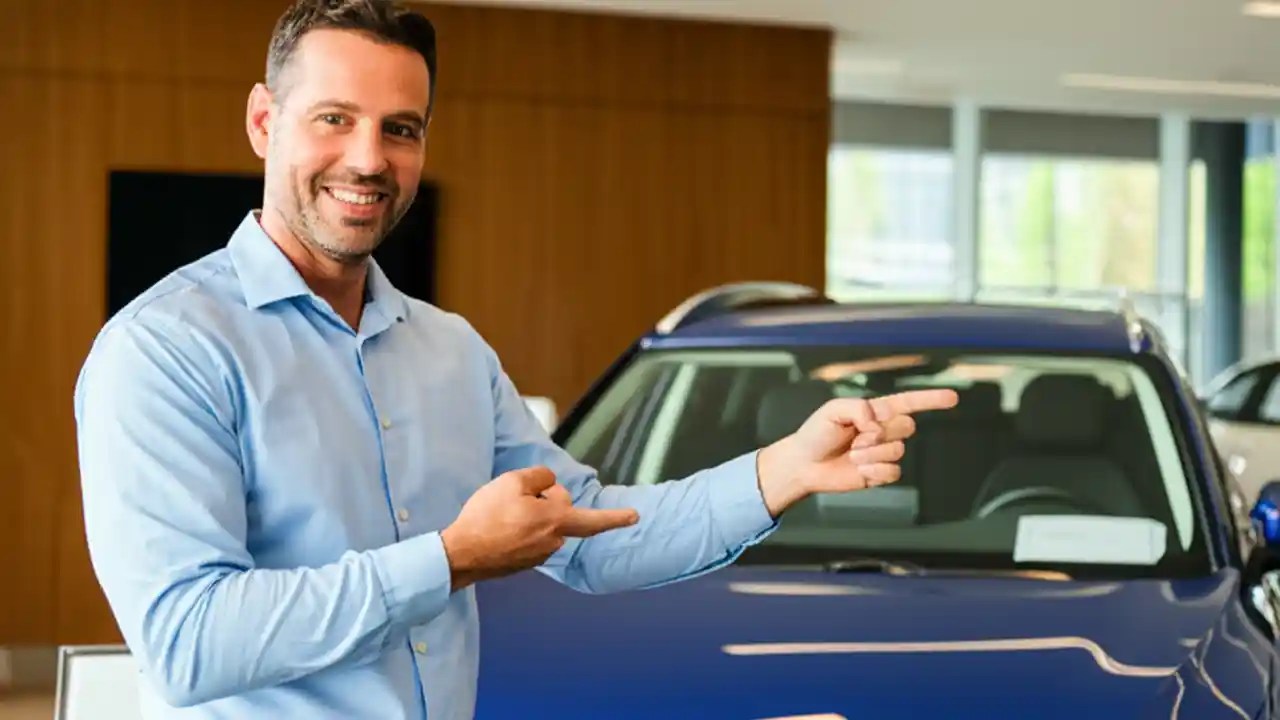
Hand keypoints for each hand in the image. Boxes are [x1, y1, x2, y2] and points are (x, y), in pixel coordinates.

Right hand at [439, 466, 638, 590]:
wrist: (462, 554)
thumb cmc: (487, 516)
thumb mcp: (511, 481)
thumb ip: (539, 476)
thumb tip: (548, 484)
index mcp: (556, 520)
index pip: (594, 518)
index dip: (616, 516)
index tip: (635, 517)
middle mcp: (554, 541)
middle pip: (558, 509)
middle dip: (543, 499)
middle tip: (513, 498)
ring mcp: (539, 555)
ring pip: (543, 523)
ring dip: (530, 515)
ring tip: (500, 515)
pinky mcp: (524, 563)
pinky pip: (529, 536)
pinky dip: (519, 529)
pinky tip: (498, 528)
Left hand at [755, 389, 959, 516]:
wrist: (804, 464)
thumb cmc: (815, 434)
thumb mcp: (832, 411)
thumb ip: (857, 408)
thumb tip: (876, 420)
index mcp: (875, 411)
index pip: (910, 403)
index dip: (932, 400)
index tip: (953, 398)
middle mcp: (883, 430)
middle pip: (907, 427)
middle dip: (881, 433)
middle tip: (857, 438)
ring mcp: (883, 452)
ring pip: (898, 450)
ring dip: (872, 453)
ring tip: (852, 454)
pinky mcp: (880, 473)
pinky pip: (893, 472)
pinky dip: (875, 470)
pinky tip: (859, 469)